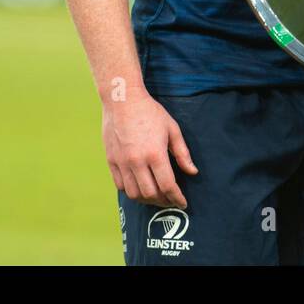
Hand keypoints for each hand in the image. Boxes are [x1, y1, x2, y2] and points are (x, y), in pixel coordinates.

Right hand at [102, 89, 197, 207]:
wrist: (122, 100)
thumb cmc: (150, 112)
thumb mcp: (172, 129)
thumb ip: (182, 153)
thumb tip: (192, 172)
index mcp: (155, 153)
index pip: (168, 185)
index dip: (177, 198)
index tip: (183, 203)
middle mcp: (137, 161)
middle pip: (151, 194)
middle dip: (163, 201)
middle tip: (171, 201)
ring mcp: (122, 162)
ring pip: (134, 193)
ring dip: (147, 199)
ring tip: (156, 197)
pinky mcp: (111, 161)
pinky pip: (120, 185)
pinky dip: (131, 192)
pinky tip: (140, 188)